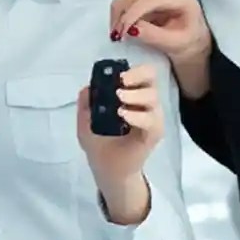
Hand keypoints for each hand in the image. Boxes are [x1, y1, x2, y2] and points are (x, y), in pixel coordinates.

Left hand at [76, 62, 162, 223]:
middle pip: (151, 79)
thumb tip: (88, 87)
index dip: (134, 70)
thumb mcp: (85, 121)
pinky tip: (124, 116)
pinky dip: (139, 116)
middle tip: (120, 86)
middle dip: (137, 78)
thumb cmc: (99, 143)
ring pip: (153, 98)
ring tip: (118, 106)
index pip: (142, 73)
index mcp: (131, 94)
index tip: (119, 76)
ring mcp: (151, 117)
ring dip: (136, 97)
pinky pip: (153, 121)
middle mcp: (144, 103)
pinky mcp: (153, 134)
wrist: (106, 169)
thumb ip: (86, 103)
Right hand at [110, 0, 211, 98]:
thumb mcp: (176, 44)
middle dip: (123, 18)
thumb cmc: (188, 42)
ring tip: (119, 37)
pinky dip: (119, 16)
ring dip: (119, 18)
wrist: (192, 38)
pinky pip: (124, 2)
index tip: (122, 33)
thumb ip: (155, 36)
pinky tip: (122, 30)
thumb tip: (130, 29)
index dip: (133, 13)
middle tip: (118, 39)